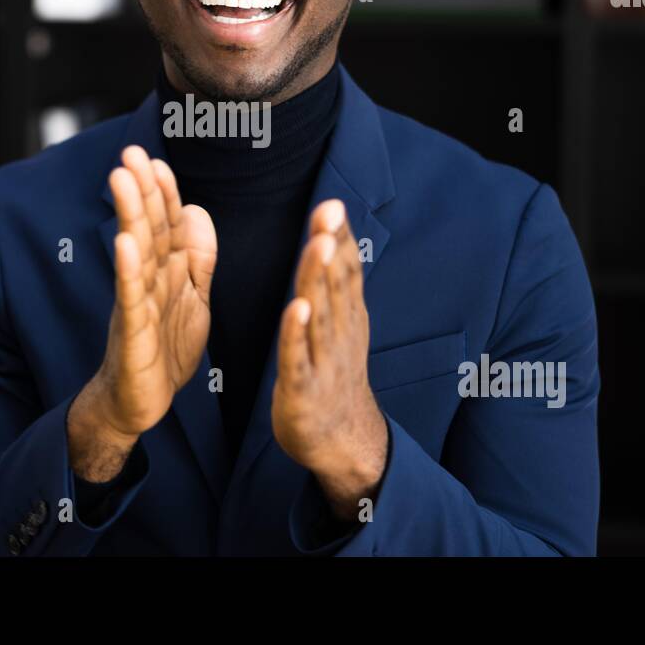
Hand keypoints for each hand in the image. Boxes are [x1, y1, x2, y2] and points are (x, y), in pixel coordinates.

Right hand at [78, 145, 216, 453]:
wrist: (142, 403)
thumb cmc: (164, 349)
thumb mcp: (194, 297)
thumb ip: (197, 256)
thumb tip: (196, 209)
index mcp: (167, 272)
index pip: (166, 224)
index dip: (163, 192)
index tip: (156, 159)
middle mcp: (149, 281)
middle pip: (147, 228)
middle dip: (141, 189)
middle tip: (129, 151)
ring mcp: (138, 305)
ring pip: (136, 253)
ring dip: (130, 215)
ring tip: (122, 180)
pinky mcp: (133, 333)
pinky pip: (130, 298)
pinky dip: (128, 270)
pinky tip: (125, 244)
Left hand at [272, 199, 387, 519]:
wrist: (343, 439)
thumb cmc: (335, 374)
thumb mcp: (343, 325)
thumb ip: (337, 283)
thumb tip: (332, 233)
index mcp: (348, 318)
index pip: (346, 272)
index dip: (341, 239)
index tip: (333, 205)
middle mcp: (340, 335)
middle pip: (335, 286)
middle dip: (331, 248)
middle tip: (329, 213)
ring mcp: (323, 362)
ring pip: (320, 316)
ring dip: (318, 280)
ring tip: (319, 247)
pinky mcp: (303, 390)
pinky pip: (298, 358)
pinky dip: (296, 334)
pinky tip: (296, 309)